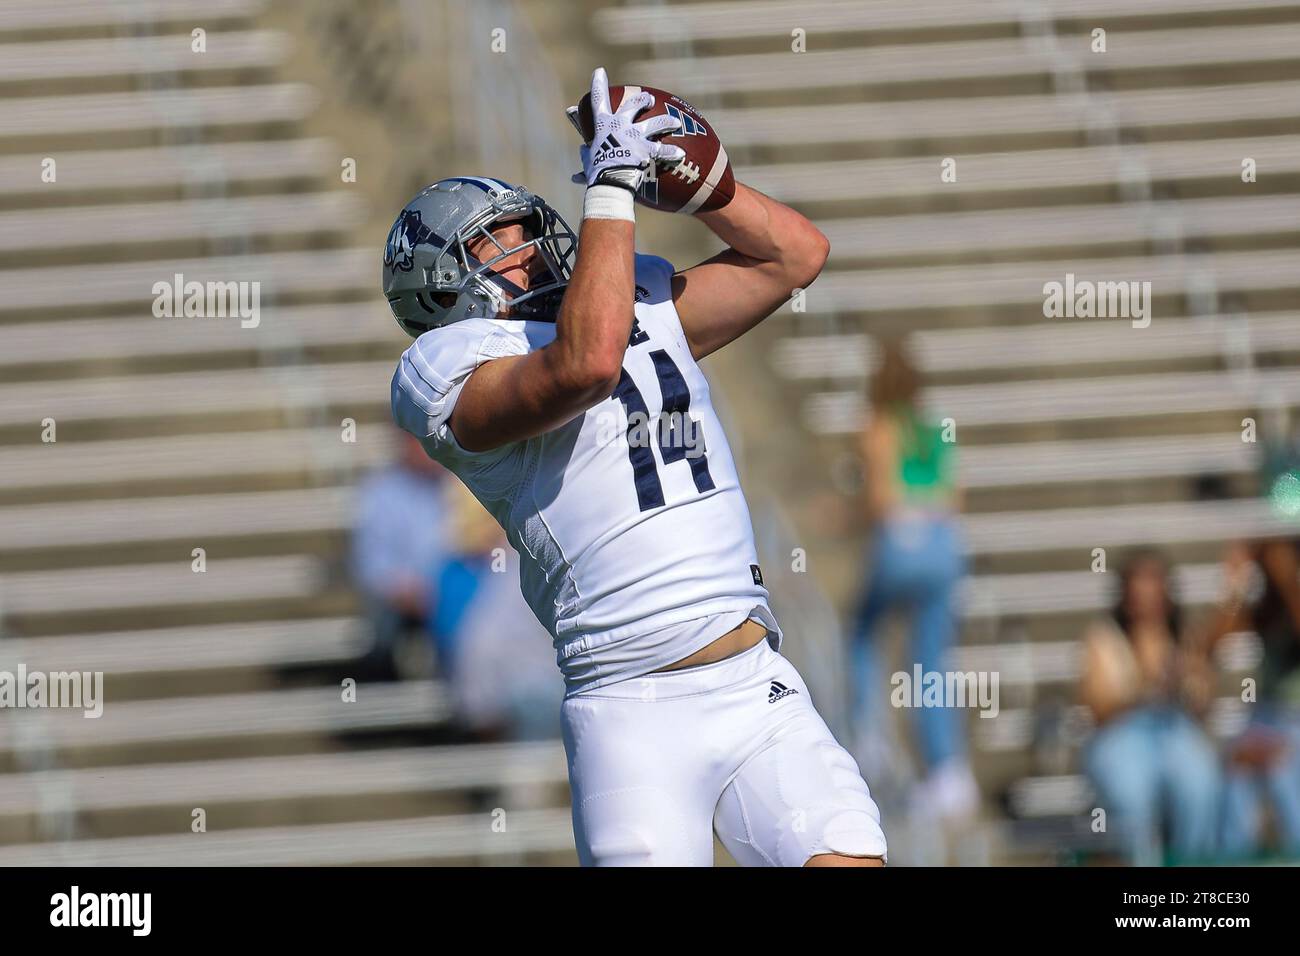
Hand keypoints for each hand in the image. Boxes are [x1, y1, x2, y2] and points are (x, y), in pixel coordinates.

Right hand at [569, 67, 684, 191]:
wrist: (609, 182)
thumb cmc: (596, 172)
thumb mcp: (587, 160)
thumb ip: (585, 154)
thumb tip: (579, 161)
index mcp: (603, 125)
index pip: (598, 99)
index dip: (598, 84)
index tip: (600, 71)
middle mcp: (621, 125)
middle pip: (634, 104)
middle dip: (643, 100)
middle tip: (649, 100)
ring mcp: (636, 136)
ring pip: (657, 123)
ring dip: (667, 122)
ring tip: (675, 123)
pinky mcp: (647, 149)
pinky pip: (664, 150)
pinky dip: (672, 153)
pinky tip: (680, 154)